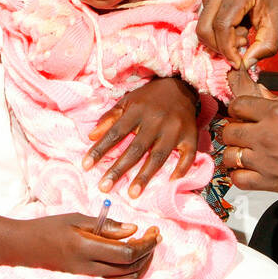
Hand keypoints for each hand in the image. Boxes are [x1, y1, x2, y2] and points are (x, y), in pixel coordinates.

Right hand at [17, 214, 160, 278]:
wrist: (24, 247)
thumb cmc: (49, 227)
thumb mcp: (76, 219)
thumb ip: (105, 226)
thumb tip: (132, 230)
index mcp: (86, 249)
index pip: (126, 254)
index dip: (145, 245)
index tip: (154, 231)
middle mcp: (89, 268)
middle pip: (130, 268)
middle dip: (148, 252)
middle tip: (154, 235)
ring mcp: (87, 277)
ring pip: (125, 278)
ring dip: (140, 262)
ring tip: (145, 244)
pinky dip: (129, 269)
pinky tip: (130, 253)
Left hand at [84, 78, 198, 197]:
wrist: (181, 85)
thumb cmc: (149, 98)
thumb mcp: (127, 101)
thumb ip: (110, 118)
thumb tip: (91, 136)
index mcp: (138, 110)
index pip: (116, 133)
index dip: (101, 149)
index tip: (86, 166)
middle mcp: (156, 120)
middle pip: (136, 148)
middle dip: (119, 169)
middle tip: (104, 187)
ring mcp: (175, 129)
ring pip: (159, 156)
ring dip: (145, 175)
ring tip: (133, 193)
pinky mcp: (191, 135)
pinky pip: (187, 155)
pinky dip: (181, 168)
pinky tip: (170, 181)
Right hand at [198, 0, 277, 68]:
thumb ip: (265, 47)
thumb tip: (245, 64)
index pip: (222, 25)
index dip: (227, 49)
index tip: (239, 63)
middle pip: (204, 26)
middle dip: (220, 46)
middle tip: (243, 45)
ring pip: (203, 24)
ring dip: (221, 38)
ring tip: (244, 34)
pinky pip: (206, 19)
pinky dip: (219, 31)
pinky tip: (238, 27)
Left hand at [219, 94, 277, 198]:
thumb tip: (262, 96)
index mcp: (276, 113)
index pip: (237, 106)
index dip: (237, 110)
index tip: (241, 114)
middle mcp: (266, 135)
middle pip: (229, 131)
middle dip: (232, 131)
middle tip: (241, 134)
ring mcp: (266, 160)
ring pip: (230, 156)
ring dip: (234, 154)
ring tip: (243, 153)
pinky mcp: (271, 182)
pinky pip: (239, 180)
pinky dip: (238, 176)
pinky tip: (246, 171)